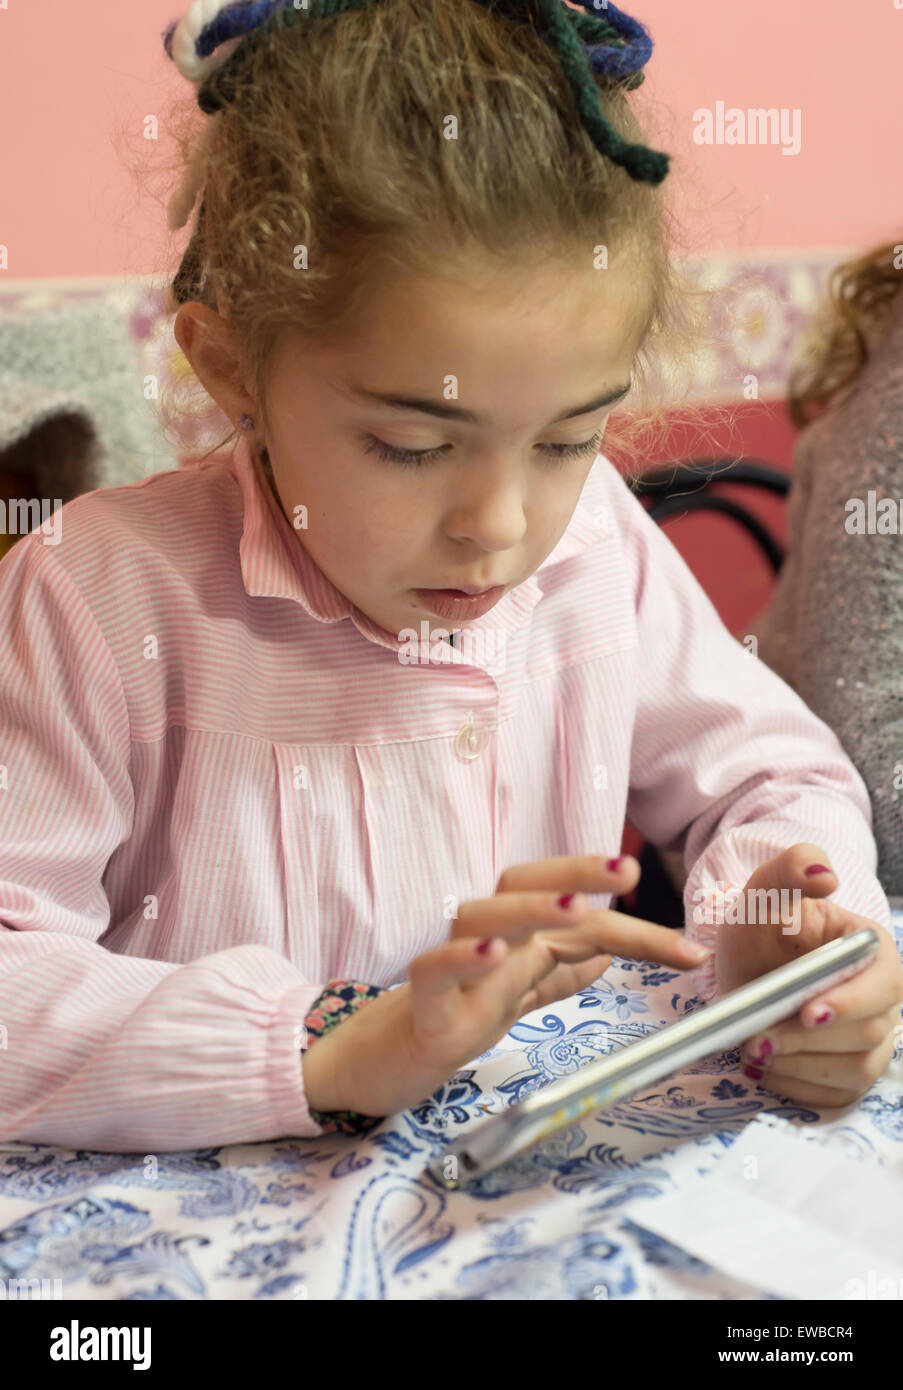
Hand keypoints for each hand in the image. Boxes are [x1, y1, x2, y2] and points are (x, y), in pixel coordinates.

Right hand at [307, 853, 709, 1116]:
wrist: (379, 1061)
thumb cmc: (448, 1017)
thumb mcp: (515, 997)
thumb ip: (557, 973)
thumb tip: (606, 955)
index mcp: (512, 937)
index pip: (574, 914)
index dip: (632, 926)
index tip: (689, 948)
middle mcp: (481, 938)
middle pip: (524, 883)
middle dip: (577, 871)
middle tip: (628, 872)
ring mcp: (450, 968)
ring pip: (482, 914)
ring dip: (531, 907)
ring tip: (577, 908)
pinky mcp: (420, 1004)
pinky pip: (434, 969)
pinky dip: (463, 957)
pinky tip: (495, 952)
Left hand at [713, 843, 902, 1106]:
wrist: (746, 968)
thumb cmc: (763, 927)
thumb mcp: (765, 891)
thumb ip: (789, 869)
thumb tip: (823, 872)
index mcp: (875, 952)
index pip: (884, 985)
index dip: (851, 1002)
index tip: (808, 1011)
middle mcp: (884, 999)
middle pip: (867, 1033)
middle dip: (808, 1039)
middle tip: (758, 1036)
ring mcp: (872, 1040)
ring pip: (855, 1070)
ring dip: (800, 1065)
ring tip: (754, 1047)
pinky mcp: (849, 1073)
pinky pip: (836, 1096)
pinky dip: (798, 1086)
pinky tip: (766, 1066)